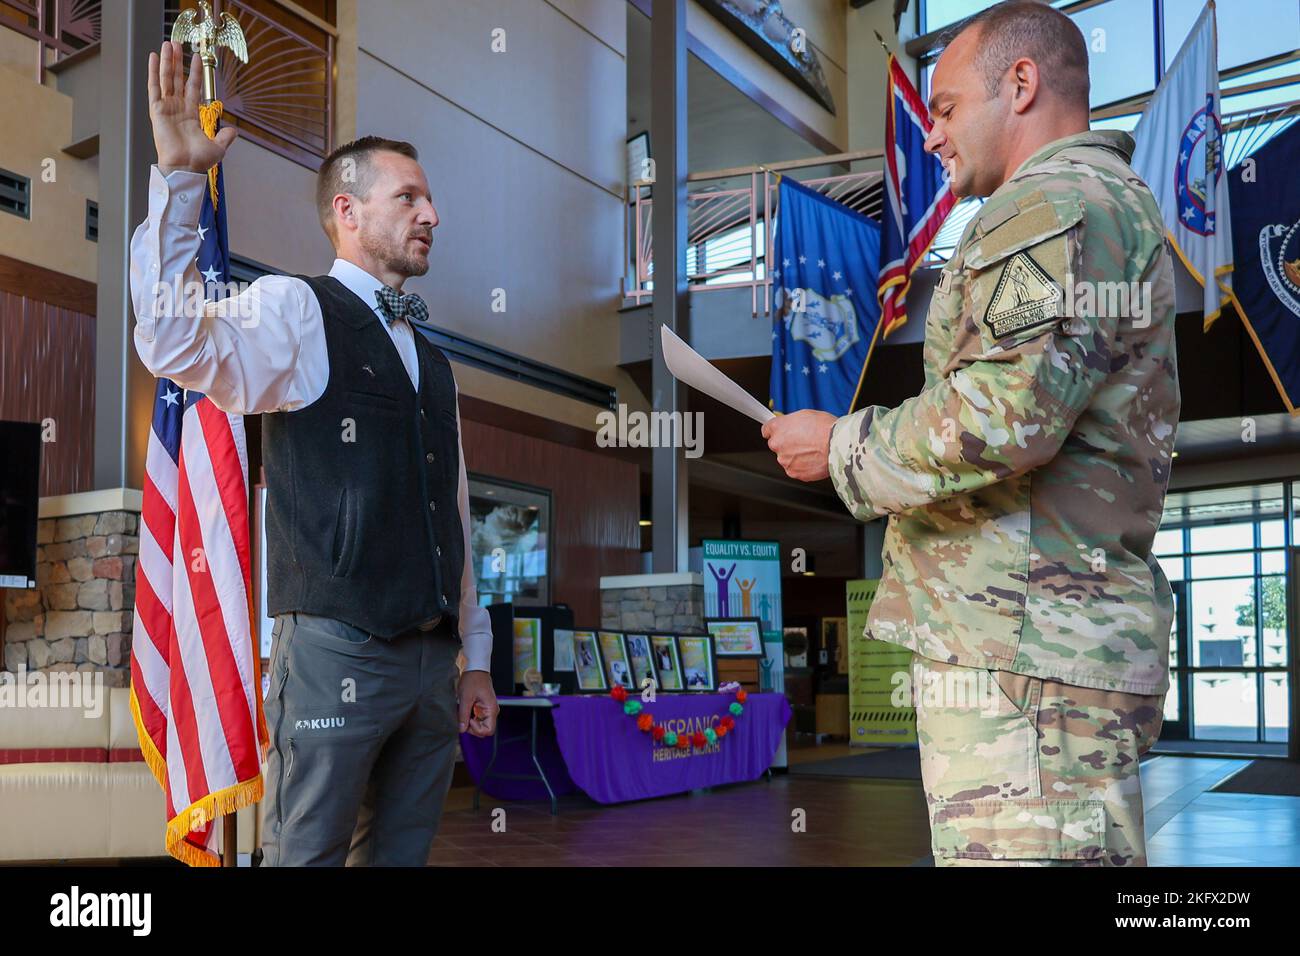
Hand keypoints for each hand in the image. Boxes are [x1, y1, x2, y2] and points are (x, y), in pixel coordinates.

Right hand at [147, 40, 236, 174]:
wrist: (185, 166)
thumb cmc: (198, 160)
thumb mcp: (218, 147)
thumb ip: (226, 137)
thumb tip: (234, 131)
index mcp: (190, 114)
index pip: (193, 86)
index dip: (195, 72)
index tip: (196, 57)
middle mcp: (177, 107)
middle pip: (177, 78)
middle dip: (177, 61)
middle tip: (177, 44)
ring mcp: (166, 107)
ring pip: (166, 78)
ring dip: (166, 61)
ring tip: (168, 44)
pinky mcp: (157, 109)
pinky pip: (154, 86)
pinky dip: (153, 71)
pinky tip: (153, 57)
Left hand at [458, 670, 497, 736]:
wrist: (474, 668)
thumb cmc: (473, 679)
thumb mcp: (465, 698)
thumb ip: (463, 715)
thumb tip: (462, 729)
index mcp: (491, 709)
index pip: (489, 730)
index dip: (477, 729)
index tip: (469, 720)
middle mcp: (492, 711)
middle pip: (484, 730)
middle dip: (472, 728)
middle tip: (464, 718)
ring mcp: (487, 710)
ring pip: (480, 726)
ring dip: (470, 723)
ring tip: (463, 713)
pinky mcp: (482, 708)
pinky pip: (477, 719)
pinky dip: (469, 718)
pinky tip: (464, 711)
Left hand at [761, 409, 836, 481]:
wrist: (838, 446)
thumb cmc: (826, 428)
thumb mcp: (806, 414)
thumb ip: (792, 422)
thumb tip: (790, 425)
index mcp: (778, 427)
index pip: (766, 430)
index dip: (775, 431)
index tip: (780, 432)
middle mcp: (777, 444)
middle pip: (777, 445)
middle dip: (788, 444)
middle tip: (804, 441)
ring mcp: (785, 460)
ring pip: (787, 458)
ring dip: (796, 455)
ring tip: (813, 450)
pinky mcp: (794, 473)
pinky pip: (796, 469)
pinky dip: (803, 466)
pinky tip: (814, 458)